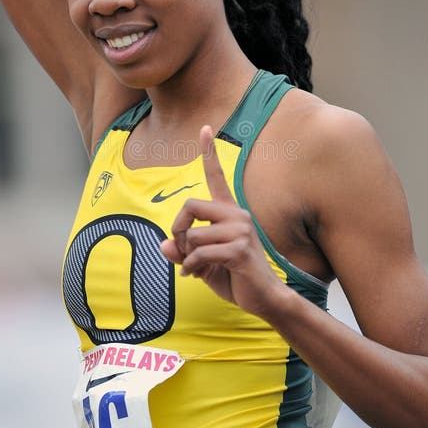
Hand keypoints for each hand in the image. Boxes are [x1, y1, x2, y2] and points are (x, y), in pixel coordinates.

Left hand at [160, 125, 285, 316]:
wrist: (265, 300)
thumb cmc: (235, 279)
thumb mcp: (203, 264)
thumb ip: (183, 253)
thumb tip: (163, 245)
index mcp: (229, 213)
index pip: (217, 176)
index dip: (209, 152)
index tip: (205, 128)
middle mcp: (236, 215)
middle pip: (189, 206)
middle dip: (177, 230)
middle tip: (180, 250)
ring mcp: (240, 231)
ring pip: (192, 235)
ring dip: (186, 257)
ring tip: (195, 268)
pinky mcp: (240, 250)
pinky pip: (200, 254)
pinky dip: (191, 268)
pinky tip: (197, 275)